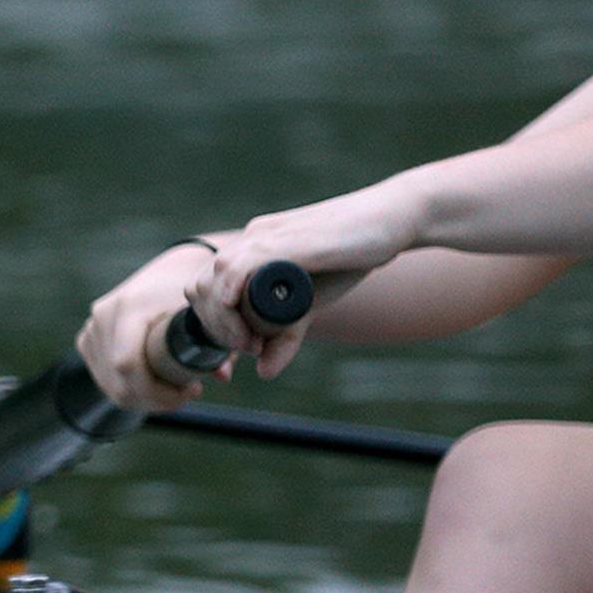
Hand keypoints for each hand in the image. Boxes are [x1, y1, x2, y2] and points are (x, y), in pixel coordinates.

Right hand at [77, 243, 232, 411]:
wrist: (171, 268)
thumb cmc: (194, 291)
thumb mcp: (208, 314)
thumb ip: (218, 344)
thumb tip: (222, 376)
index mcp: (129, 307)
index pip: (127, 364)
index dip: (157, 390)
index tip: (192, 389)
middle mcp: (104, 316)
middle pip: (117, 380)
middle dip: (154, 399)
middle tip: (186, 395)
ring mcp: (92, 326)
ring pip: (108, 383)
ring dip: (141, 397)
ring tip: (172, 390)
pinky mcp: (88, 336)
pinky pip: (102, 375)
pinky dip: (126, 388)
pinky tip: (151, 384)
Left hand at [186, 174, 426, 375]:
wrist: (393, 220)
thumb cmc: (353, 256)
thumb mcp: (311, 302)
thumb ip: (286, 332)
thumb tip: (263, 372)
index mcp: (249, 249)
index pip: (203, 287)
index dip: (210, 324)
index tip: (236, 350)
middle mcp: (250, 240)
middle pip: (200, 285)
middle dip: (213, 326)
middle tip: (246, 348)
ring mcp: (265, 237)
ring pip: (215, 277)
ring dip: (223, 318)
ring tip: (251, 343)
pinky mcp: (286, 241)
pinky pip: (240, 265)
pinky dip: (233, 294)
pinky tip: (244, 316)